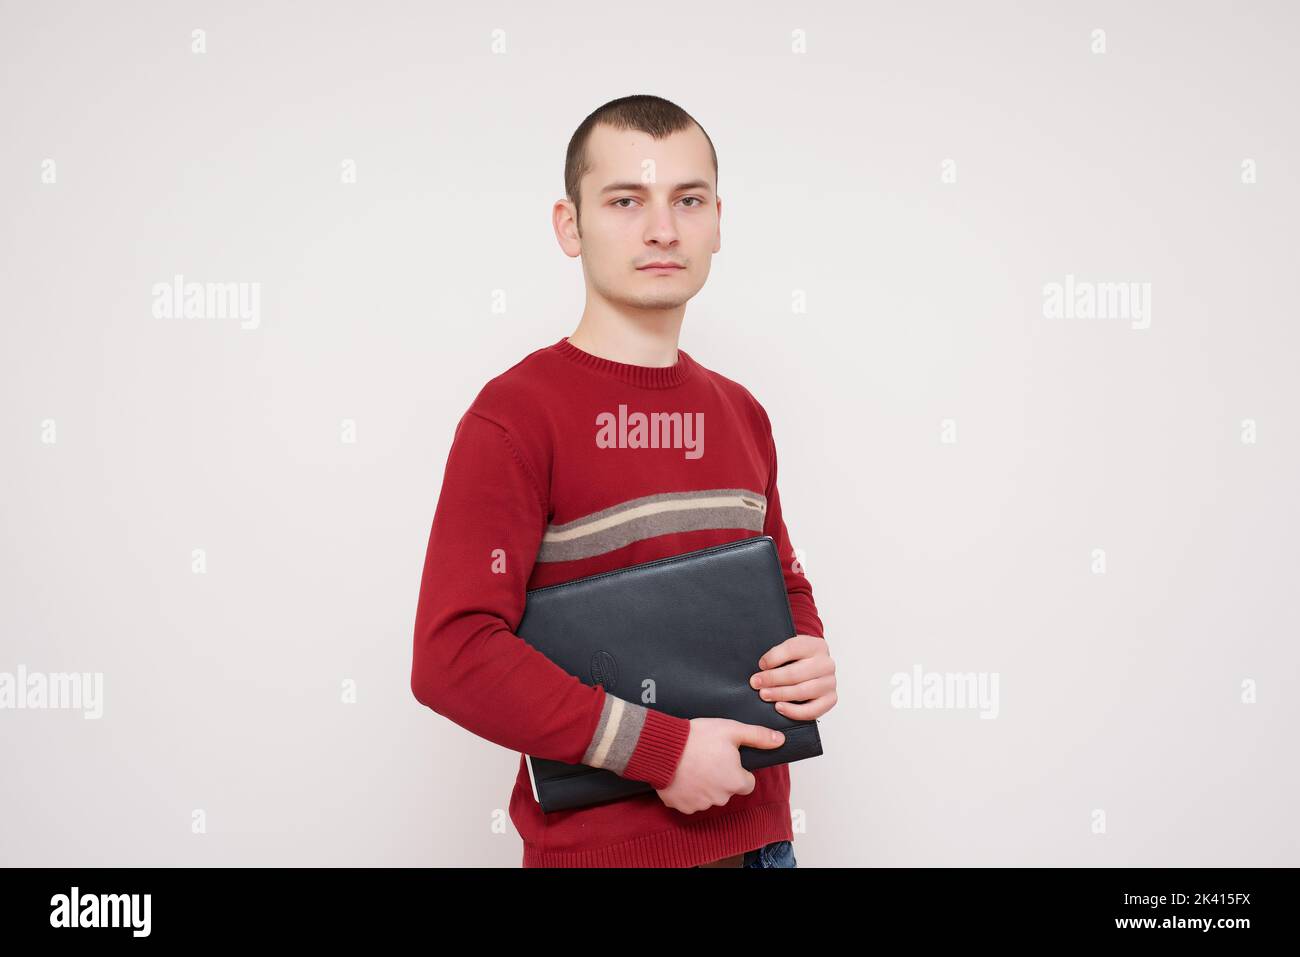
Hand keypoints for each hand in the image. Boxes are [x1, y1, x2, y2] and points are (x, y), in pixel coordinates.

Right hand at [654, 717, 784, 814]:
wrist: (664, 748)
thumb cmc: (698, 738)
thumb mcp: (732, 730)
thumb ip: (758, 736)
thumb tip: (779, 740)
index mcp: (736, 781)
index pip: (747, 783)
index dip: (739, 770)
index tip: (726, 759)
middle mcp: (721, 798)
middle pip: (727, 790)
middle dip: (720, 777)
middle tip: (708, 758)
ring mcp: (700, 804)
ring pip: (708, 796)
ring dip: (704, 785)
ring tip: (693, 764)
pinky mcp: (682, 806)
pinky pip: (690, 801)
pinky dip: (687, 791)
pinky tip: (682, 775)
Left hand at [750, 634, 836, 719]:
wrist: (814, 668)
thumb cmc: (798, 659)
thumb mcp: (789, 649)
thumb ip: (778, 655)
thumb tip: (762, 667)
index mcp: (816, 646)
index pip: (792, 649)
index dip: (773, 658)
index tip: (760, 665)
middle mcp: (826, 664)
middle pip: (795, 673)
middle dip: (772, 679)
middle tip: (756, 683)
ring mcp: (830, 683)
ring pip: (802, 691)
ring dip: (780, 694)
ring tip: (764, 695)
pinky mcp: (830, 700)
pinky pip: (811, 710)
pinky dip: (793, 711)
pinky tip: (779, 707)